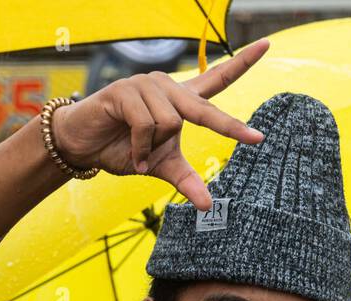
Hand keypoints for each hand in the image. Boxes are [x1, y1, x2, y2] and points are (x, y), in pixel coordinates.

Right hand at [50, 40, 269, 209]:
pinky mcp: (125, 91)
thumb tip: (208, 205)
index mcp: (180, 100)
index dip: (242, 62)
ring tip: (140, 154)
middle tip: (257, 140)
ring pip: (171, 123)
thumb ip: (186, 180)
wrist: (84, 146)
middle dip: (229, 128)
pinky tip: (132, 153)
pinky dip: (140, 147)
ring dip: (154, 148)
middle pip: (205, 108)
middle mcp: (167, 87)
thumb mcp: (160, 167)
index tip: (267, 45)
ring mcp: (146, 85)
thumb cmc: (122, 149)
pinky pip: (146, 124)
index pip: (216, 77)